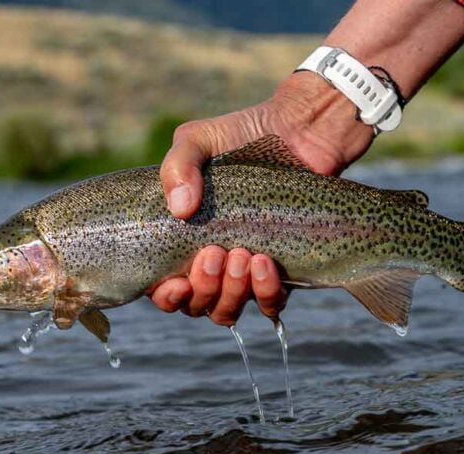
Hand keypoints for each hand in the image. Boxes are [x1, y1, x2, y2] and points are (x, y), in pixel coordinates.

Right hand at [151, 72, 373, 325]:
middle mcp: (212, 264)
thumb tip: (180, 210)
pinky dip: (265, 292)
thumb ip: (177, 167)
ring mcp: (245, 271)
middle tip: (214, 252)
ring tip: (242, 256)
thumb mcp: (196, 141)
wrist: (297, 132)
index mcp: (183, 242)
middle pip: (198, 306)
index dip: (166, 296)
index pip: (166, 290)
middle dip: (203, 288)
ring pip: (229, 310)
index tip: (177, 281)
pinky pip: (270, 304)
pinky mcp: (280, 271)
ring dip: (231, 292)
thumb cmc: (240, 137)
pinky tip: (264, 263)